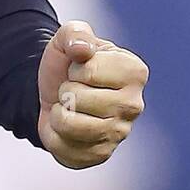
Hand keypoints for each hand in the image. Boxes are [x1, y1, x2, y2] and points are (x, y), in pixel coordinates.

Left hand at [37, 21, 147, 168]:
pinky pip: (63, 148)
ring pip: (70, 124)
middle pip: (78, 98)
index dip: (75, 68)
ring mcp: (120, 133)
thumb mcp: (68, 37)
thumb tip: (82, 50)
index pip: (88, 71)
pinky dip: (54, 134)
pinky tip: (67, 126)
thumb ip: (74, 34)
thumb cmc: (69, 63)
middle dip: (64, 90)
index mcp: (134, 71)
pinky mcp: (101, 155)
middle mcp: (134, 105)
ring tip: (69, 107)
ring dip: (58, 112)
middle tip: (73, 89)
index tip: (81, 69)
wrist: (55, 92)